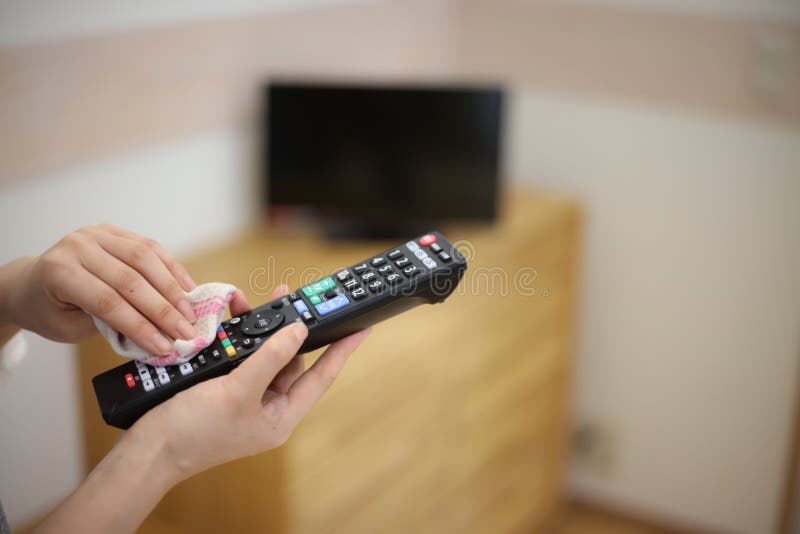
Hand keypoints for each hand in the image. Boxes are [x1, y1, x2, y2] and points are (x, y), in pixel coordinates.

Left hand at [0, 224, 199, 354]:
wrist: (33, 284)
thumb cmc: (50, 310)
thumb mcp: (71, 327)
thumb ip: (109, 325)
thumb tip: (156, 334)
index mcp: (59, 272)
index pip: (107, 301)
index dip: (140, 326)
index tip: (164, 346)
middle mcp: (78, 246)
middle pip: (130, 279)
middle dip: (162, 310)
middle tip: (185, 332)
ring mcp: (97, 234)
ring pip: (145, 259)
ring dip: (172, 289)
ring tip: (189, 313)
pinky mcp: (115, 231)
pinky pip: (150, 247)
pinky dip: (172, 269)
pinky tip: (187, 288)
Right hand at [131, 286, 370, 480]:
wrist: (148, 450)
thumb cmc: (193, 430)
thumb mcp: (238, 390)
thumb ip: (270, 358)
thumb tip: (298, 330)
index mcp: (282, 416)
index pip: (321, 377)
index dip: (342, 351)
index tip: (361, 329)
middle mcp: (268, 408)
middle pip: (290, 360)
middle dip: (287, 328)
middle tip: (288, 295)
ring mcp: (246, 399)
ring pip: (263, 355)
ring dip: (257, 330)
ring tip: (247, 302)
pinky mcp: (226, 390)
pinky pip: (240, 358)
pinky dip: (236, 338)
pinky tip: (228, 319)